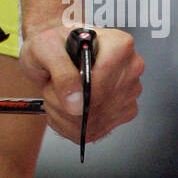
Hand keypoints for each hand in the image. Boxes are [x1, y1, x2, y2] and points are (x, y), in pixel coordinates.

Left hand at [18, 23, 143, 146]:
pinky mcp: (122, 114)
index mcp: (119, 46)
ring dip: (64, 114)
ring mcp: (128, 93)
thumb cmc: (54, 45)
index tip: (57, 85)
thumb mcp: (46, 46)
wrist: (55, 53)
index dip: (75, 90)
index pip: (102, 82)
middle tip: (53, 86)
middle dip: (64, 102)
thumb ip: (60, 69)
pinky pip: (92, 132)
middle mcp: (130, 69)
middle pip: (97, 105)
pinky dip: (70, 124)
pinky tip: (66, 105)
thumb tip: (76, 101)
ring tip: (59, 93)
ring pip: (93, 122)